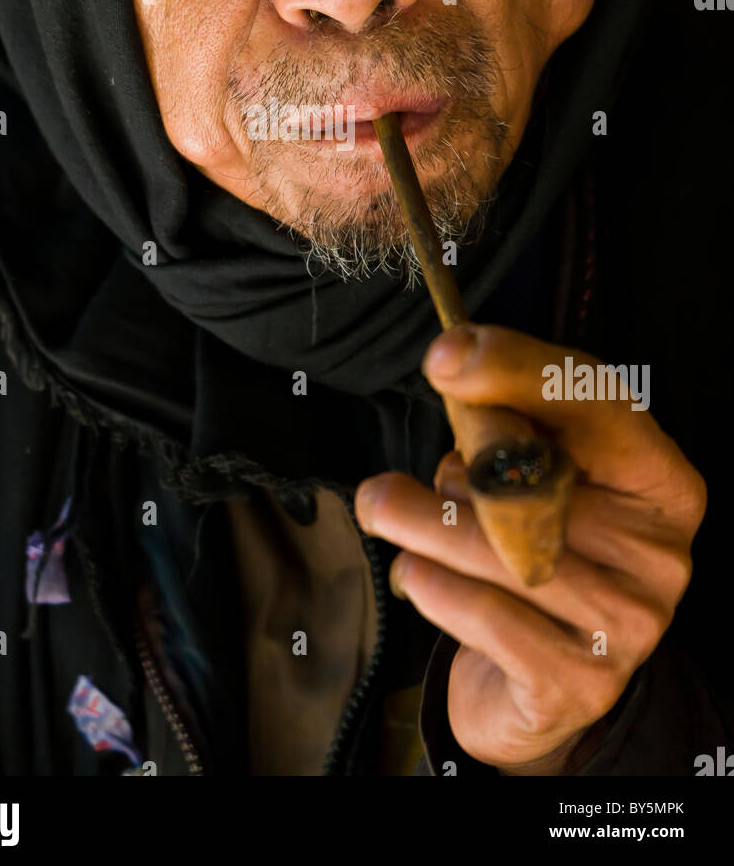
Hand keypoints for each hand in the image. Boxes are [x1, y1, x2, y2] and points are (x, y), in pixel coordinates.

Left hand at [353, 323, 706, 772]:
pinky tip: (415, 575)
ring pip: (503, 552)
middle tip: (385, 488)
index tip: (444, 357)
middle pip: (540, 482)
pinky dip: (433, 588)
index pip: (596, 404)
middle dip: (452, 476)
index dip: (519, 372)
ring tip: (382, 513)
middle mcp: (659, 553)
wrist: (531, 685)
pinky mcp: (581, 683)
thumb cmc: (530, 554)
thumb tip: (452, 358)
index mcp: (660, 483)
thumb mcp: (530, 476)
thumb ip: (507, 418)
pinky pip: (487, 616)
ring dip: (423, 529)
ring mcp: (628, 624)